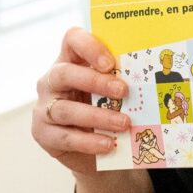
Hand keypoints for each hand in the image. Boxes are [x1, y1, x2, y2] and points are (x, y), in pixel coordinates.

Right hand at [31, 26, 133, 173]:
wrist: (91, 151)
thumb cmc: (103, 112)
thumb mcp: (109, 93)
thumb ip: (119, 81)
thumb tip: (149, 79)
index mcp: (69, 62)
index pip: (72, 40)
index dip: (89, 47)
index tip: (110, 63)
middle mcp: (51, 81)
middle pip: (65, 73)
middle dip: (95, 81)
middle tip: (123, 91)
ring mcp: (44, 107)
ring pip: (65, 109)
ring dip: (97, 116)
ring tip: (124, 123)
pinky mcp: (43, 134)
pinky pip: (65, 137)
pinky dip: (89, 141)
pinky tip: (108, 143)